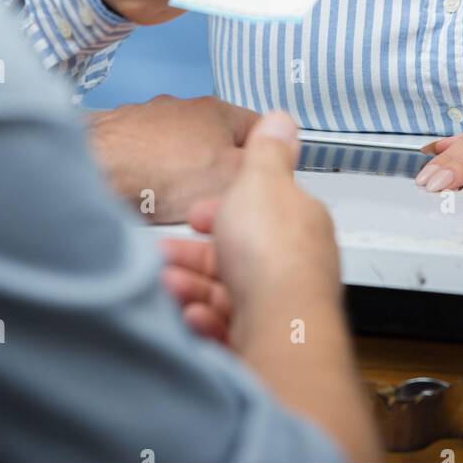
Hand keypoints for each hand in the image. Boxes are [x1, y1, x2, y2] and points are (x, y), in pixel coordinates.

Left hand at [86, 94, 257, 223]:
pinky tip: (144, 199)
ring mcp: (149, 120)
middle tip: (217, 203)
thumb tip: (282, 150)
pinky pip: (147, 163)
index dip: (267, 158)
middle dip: (220, 173)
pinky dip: (149, 179)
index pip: (260, 129)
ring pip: (181, 155)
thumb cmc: (160, 171)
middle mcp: (184, 108)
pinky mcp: (120, 137)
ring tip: (175, 206)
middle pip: (218, 143)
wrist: (96, 167)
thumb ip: (261, 162)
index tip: (264, 182)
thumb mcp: (233, 176)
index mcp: (219, 110)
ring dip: (182, 177)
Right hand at [160, 111, 340, 345]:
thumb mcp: (262, 181)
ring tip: (166, 283)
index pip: (259, 210)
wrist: (279, 325)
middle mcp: (294, 265)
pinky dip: (203, 319)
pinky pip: (226, 329)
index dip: (223, 209)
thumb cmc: (271, 253)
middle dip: (195, 254)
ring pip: (227, 292)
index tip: (196, 214)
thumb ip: (267, 152)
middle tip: (164, 254)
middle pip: (237, 254)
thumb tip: (282, 120)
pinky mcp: (264, 341)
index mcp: (298, 222)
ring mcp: (279, 306)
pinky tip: (190, 316)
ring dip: (192, 286)